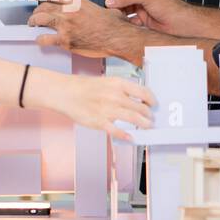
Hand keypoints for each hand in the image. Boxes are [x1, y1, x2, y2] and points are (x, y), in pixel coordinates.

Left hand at [28, 0, 131, 57]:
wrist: (117, 37)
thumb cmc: (114, 25)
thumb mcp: (102, 9)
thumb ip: (91, 9)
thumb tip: (95, 12)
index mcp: (77, 2)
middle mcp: (68, 11)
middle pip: (44, 9)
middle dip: (36, 13)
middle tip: (35, 17)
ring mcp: (65, 26)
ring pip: (40, 21)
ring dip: (34, 23)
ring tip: (32, 26)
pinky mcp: (65, 40)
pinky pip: (45, 39)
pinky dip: (40, 40)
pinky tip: (40, 41)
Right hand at [32, 72, 154, 142]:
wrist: (66, 93)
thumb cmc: (84, 87)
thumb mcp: (106, 82)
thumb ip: (121, 89)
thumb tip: (136, 98)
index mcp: (117, 84)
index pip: (143, 91)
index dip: (151, 99)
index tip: (153, 104)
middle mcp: (115, 96)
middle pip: (141, 107)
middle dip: (149, 115)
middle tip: (151, 118)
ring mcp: (108, 109)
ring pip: (133, 118)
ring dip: (144, 124)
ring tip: (148, 126)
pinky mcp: (100, 121)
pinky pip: (117, 130)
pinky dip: (126, 135)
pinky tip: (131, 138)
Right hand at [104, 0, 191, 34]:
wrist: (180, 23)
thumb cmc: (169, 6)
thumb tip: (111, 0)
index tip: (108, 2)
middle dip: (116, 4)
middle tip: (109, 11)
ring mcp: (142, 5)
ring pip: (125, 8)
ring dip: (120, 13)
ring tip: (115, 17)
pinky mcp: (142, 17)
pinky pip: (129, 18)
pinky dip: (126, 21)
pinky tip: (124, 23)